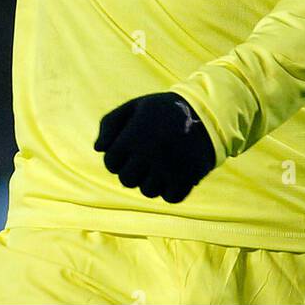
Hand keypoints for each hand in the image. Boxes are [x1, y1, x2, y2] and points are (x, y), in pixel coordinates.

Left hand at [95, 91, 215, 203]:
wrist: (205, 113)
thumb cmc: (163, 110)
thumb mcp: (135, 106)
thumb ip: (110, 123)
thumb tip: (98, 149)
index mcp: (133, 136)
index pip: (111, 162)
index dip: (116, 158)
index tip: (128, 150)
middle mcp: (149, 154)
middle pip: (127, 180)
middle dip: (131, 171)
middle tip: (144, 159)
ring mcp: (168, 168)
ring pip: (147, 191)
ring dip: (150, 181)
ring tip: (159, 165)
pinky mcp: (187, 178)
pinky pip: (170, 197)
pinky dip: (170, 189)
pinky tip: (173, 174)